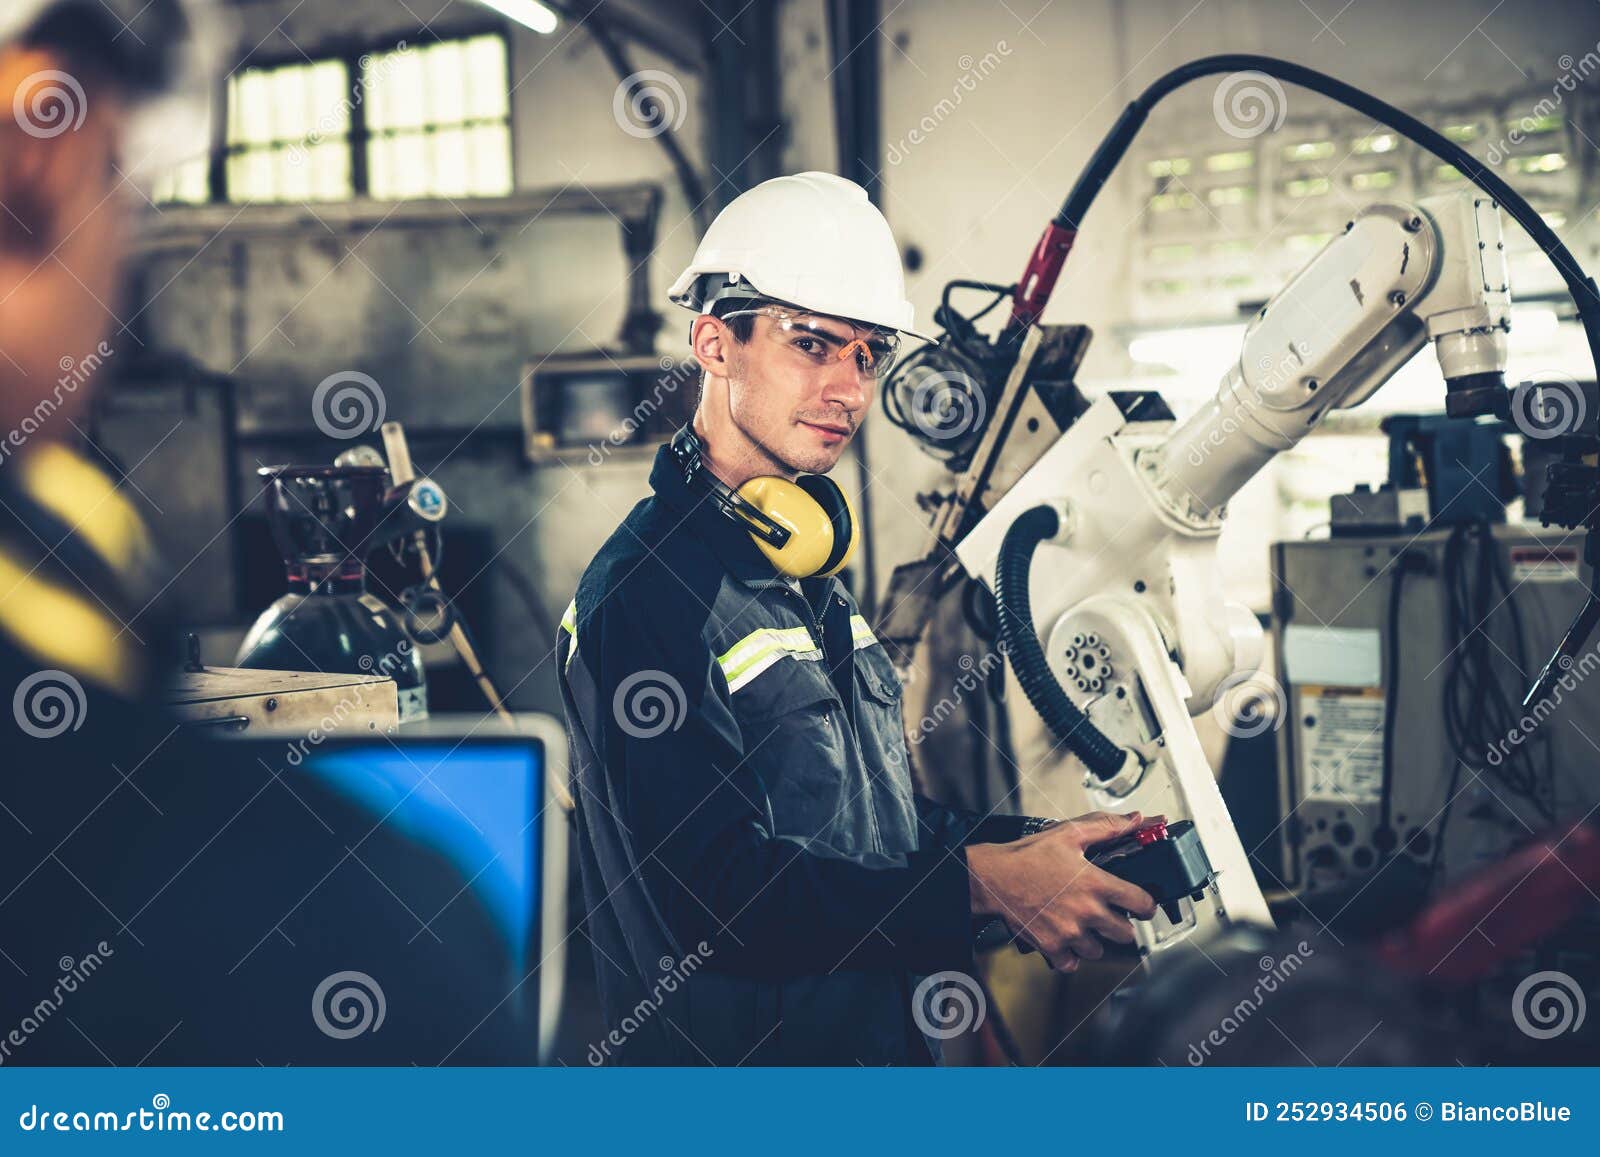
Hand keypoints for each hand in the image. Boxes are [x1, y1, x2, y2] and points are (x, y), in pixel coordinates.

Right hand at [967, 811, 1158, 972]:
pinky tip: (1064, 938)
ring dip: (1094, 940)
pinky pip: (1072, 963)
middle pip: (1126, 934)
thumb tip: (1137, 820)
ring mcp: (1069, 933)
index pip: (1143, 904)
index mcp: (1096, 883)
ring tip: (1081, 924)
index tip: (1141, 904)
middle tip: (1108, 914)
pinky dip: (1069, 955)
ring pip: (1099, 950)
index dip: (1147, 904)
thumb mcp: (1069, 833)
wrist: (992, 878)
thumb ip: (1107, 827)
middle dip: (1121, 924)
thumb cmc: (1027, 856)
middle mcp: (1087, 912)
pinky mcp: (1052, 947)